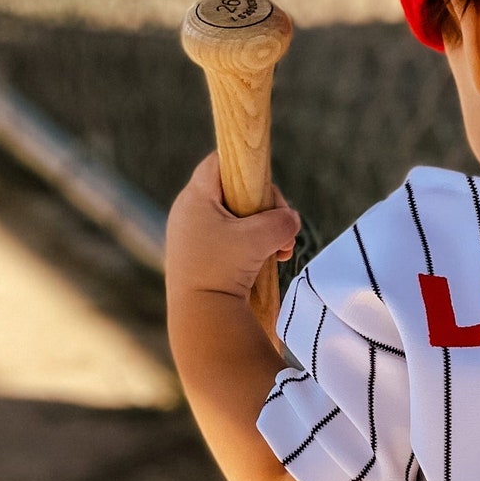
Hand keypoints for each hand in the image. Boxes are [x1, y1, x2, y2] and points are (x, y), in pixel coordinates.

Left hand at [165, 152, 301, 302]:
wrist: (200, 317)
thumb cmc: (223, 271)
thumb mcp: (260, 238)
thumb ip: (282, 220)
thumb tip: (291, 220)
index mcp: (194, 199)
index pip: (219, 162)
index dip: (245, 167)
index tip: (266, 188)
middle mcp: (188, 213)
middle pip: (233, 192)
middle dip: (265, 210)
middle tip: (282, 229)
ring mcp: (192, 237)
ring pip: (236, 220)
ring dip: (264, 232)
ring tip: (281, 251)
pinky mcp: (200, 258)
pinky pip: (230, 241)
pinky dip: (252, 248)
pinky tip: (271, 261)